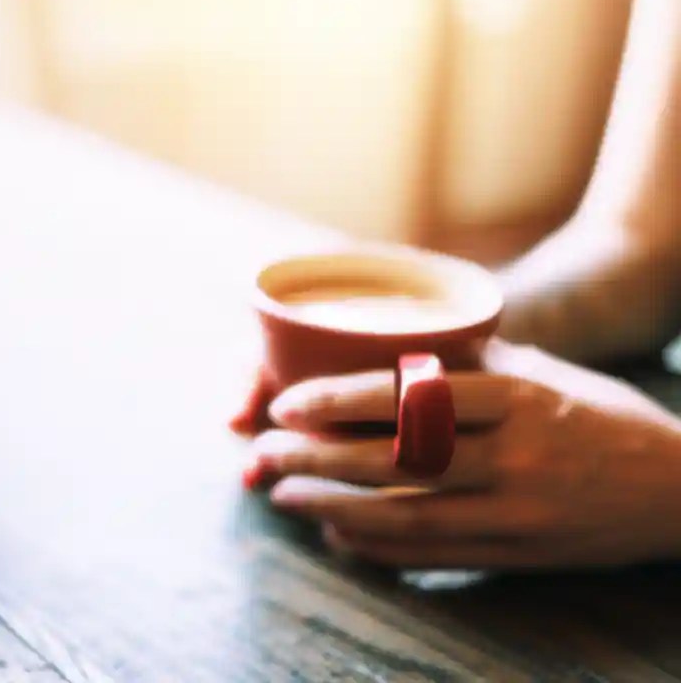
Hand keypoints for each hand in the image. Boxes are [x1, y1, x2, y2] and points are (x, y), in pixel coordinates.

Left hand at [245, 340, 680, 568]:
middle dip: (316, 458)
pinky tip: (334, 533)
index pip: (412, 396)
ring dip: (331, 508)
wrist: (679, 492)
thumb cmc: (601, 419)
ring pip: (404, 517)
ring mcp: (518, 511)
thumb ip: (470, 364)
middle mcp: (516, 456)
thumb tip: (389, 346)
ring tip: (282, 494)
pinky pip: (430, 555)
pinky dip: (374, 547)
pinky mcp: (518, 554)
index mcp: (518, 397)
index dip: (340, 401)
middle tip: (263, 452)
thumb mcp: (545, 374)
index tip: (287, 403)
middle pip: (395, 461)